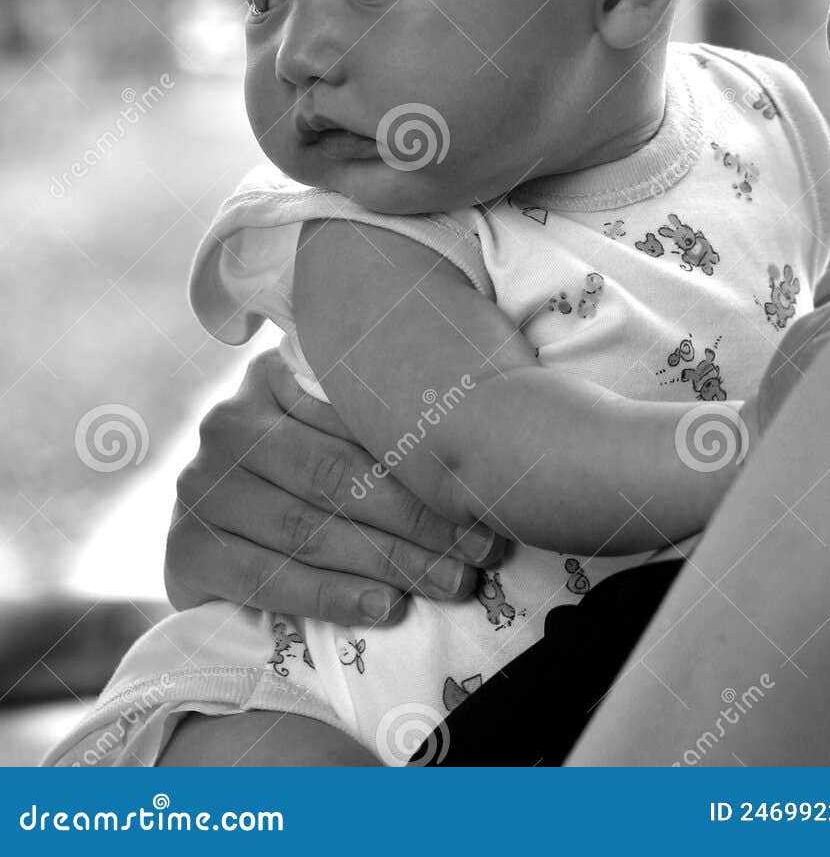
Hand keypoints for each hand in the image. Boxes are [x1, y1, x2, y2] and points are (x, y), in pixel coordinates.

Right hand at [165, 349, 503, 627]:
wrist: (213, 541)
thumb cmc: (301, 476)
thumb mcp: (333, 429)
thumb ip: (382, 417)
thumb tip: (486, 425)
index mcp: (272, 377)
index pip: (358, 420)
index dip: (428, 460)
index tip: (490, 497)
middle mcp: (228, 423)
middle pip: (338, 476)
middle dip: (420, 519)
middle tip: (481, 553)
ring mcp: (199, 487)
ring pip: (310, 529)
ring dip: (390, 562)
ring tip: (450, 584)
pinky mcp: (184, 551)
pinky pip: (268, 579)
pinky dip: (331, 596)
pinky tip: (384, 607)